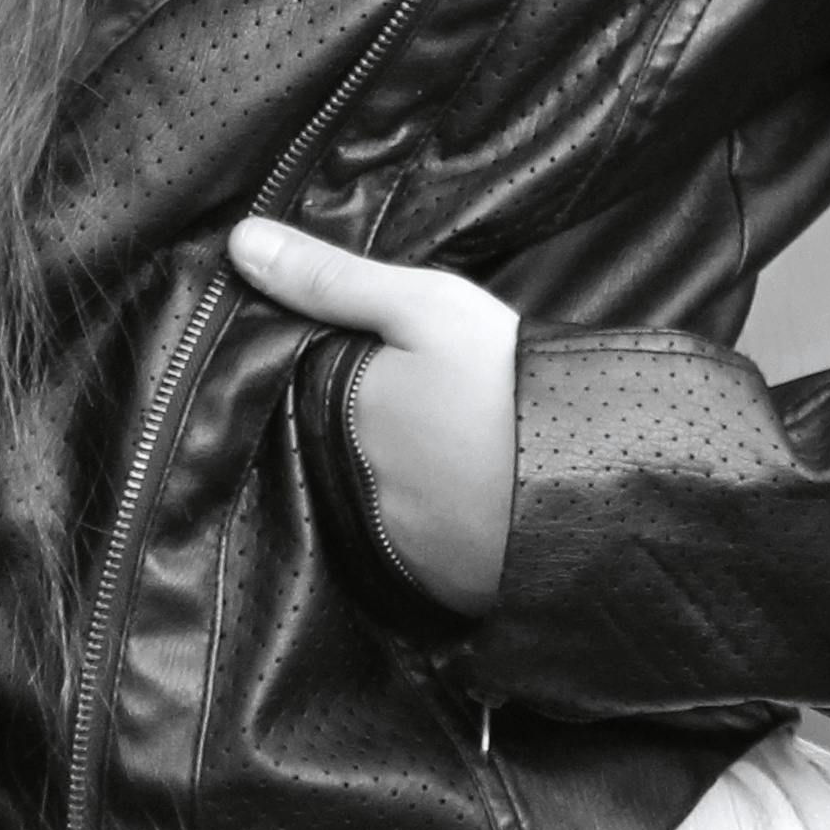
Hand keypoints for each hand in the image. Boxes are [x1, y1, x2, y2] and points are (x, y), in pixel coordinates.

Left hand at [227, 219, 517, 614]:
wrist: (590, 478)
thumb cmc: (500, 382)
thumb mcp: (424, 308)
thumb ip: (331, 279)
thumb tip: (240, 242)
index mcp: (337, 417)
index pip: (301, 402)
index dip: (323, 387)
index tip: (349, 373)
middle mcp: (348, 489)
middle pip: (336, 458)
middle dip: (361, 441)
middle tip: (411, 416)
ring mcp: (392, 546)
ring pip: (376, 509)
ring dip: (395, 490)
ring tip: (437, 460)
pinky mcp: (438, 587)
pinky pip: (420, 556)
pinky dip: (434, 533)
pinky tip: (463, 505)